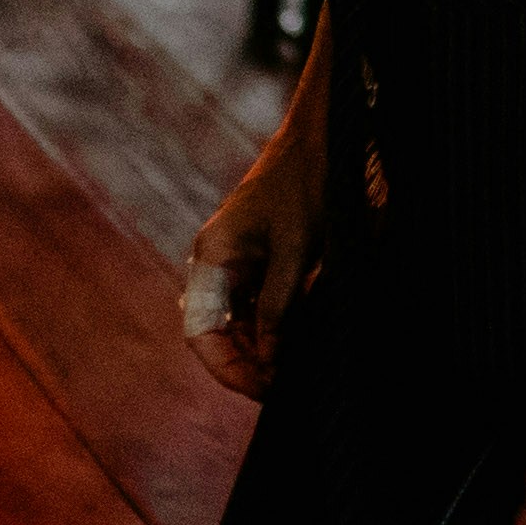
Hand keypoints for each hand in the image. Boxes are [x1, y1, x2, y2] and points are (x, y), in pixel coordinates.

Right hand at [181, 62, 331, 399]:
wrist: (323, 135)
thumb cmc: (307, 182)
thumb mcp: (298, 249)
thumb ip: (280, 305)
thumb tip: (269, 360)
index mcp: (212, 259)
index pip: (202, 334)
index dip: (229, 369)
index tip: (264, 390)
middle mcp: (216, 264)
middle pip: (221, 334)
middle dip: (251, 365)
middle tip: (288, 388)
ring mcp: (237, 262)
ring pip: (242, 325)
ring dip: (266, 350)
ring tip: (297, 370)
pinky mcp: (261, 259)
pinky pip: (260, 306)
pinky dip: (279, 328)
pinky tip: (303, 342)